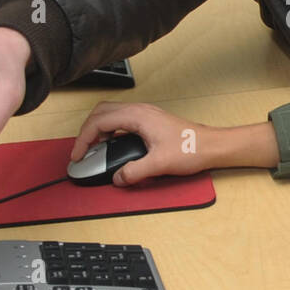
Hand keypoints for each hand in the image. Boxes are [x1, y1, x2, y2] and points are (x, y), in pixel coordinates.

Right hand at [70, 102, 212, 184]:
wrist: (211, 146)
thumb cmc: (191, 148)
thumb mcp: (159, 164)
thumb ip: (134, 172)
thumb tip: (117, 178)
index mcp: (138, 116)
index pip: (99, 121)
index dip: (83, 139)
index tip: (78, 155)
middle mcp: (140, 111)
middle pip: (101, 112)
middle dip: (86, 131)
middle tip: (81, 150)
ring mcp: (145, 114)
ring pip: (111, 114)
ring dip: (98, 129)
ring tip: (93, 149)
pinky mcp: (150, 121)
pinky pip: (121, 120)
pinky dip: (110, 130)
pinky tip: (112, 146)